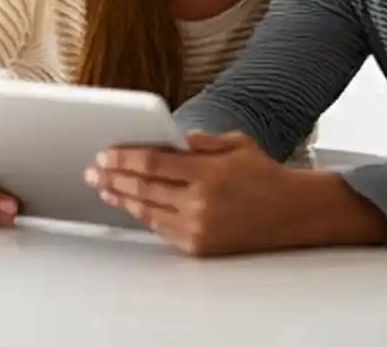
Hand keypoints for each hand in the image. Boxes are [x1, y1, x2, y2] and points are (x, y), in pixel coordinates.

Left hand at [83, 131, 293, 255]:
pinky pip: (161, 229)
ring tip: (104, 188)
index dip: (124, 158)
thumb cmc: (265, 176)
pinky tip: (131, 206)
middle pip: (143, 188)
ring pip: (147, 211)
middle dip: (113, 178)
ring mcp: (199, 227)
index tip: (105, 154)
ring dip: (121, 198)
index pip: (153, 162)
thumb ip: (201, 141)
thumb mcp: (236, 144)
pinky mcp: (199, 247)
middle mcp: (201, 202)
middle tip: (94, 171)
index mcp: (208, 172)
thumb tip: (169, 140)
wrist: (293, 213)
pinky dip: (143, 216)